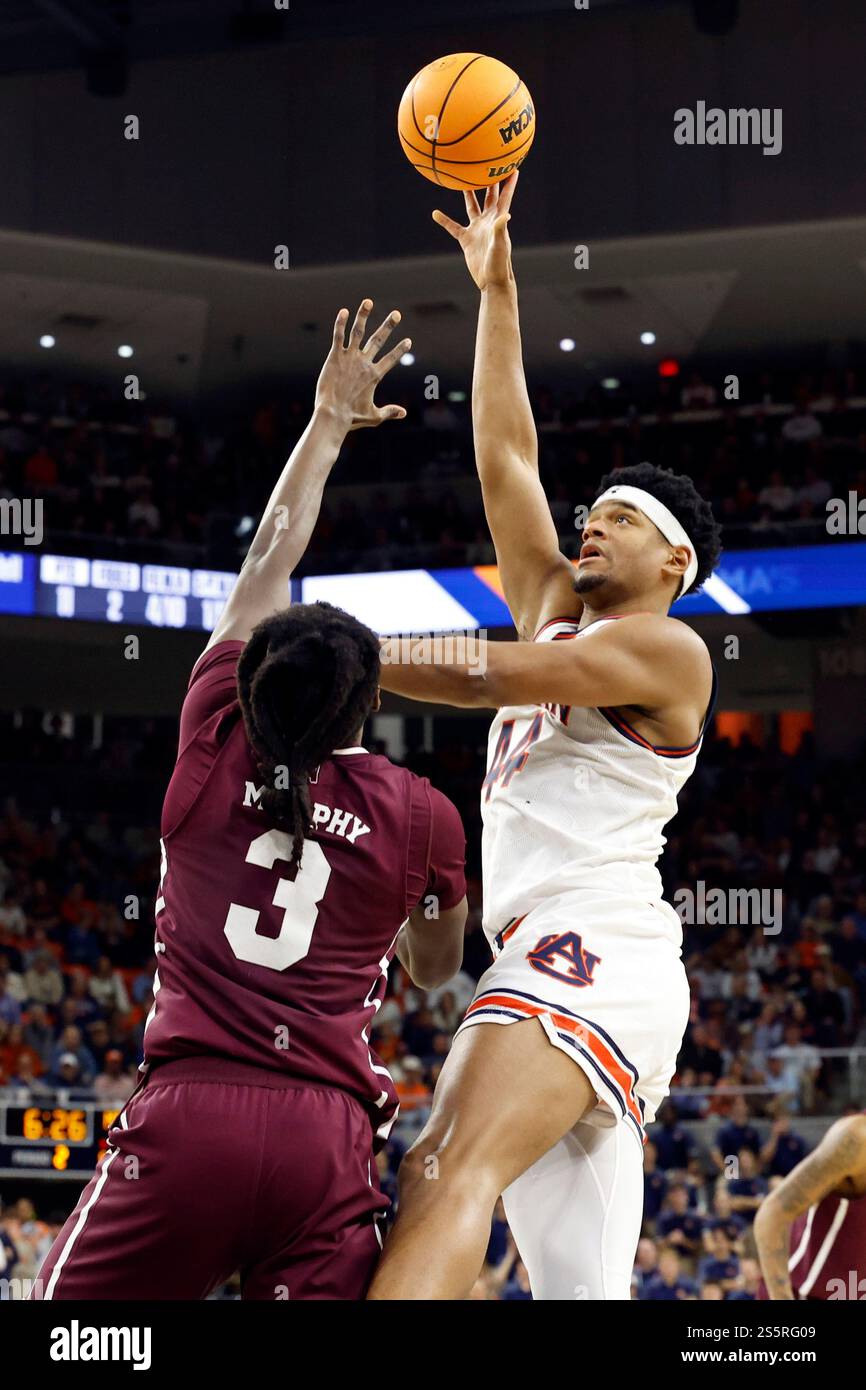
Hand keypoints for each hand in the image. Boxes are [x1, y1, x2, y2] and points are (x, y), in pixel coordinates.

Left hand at [315, 299, 410, 431]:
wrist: (333, 414)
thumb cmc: (352, 417)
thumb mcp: (374, 416)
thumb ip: (389, 412)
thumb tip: (404, 413)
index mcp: (374, 376)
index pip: (391, 359)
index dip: (400, 350)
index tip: (408, 341)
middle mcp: (364, 363)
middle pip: (378, 340)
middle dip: (388, 326)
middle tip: (396, 314)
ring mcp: (349, 358)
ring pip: (358, 332)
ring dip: (364, 316)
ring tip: (368, 302)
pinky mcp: (335, 357)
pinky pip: (338, 337)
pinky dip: (340, 323)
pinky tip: (343, 311)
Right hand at [432, 172, 518, 290]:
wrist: (491, 280)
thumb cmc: (500, 264)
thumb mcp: (499, 245)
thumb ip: (500, 230)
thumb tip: (505, 215)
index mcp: (498, 220)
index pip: (505, 197)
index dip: (509, 183)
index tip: (512, 167)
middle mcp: (488, 221)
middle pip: (488, 196)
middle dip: (488, 181)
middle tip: (486, 164)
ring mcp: (477, 229)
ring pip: (471, 207)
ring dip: (467, 194)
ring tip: (462, 180)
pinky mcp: (467, 239)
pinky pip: (453, 227)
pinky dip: (445, 220)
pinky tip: (435, 213)